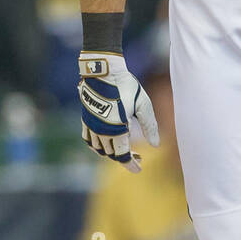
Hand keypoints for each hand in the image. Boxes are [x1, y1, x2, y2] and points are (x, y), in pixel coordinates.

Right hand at [78, 52, 158, 172]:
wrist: (104, 71)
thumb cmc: (126, 86)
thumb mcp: (144, 105)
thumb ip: (150, 126)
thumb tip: (155, 146)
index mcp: (116, 129)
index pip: (122, 155)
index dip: (131, 164)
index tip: (139, 169)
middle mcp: (101, 131)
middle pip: (111, 154)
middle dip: (125, 157)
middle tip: (138, 156)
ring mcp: (91, 125)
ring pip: (99, 149)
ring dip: (110, 152)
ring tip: (124, 148)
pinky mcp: (85, 118)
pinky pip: (88, 139)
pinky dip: (96, 145)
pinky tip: (107, 141)